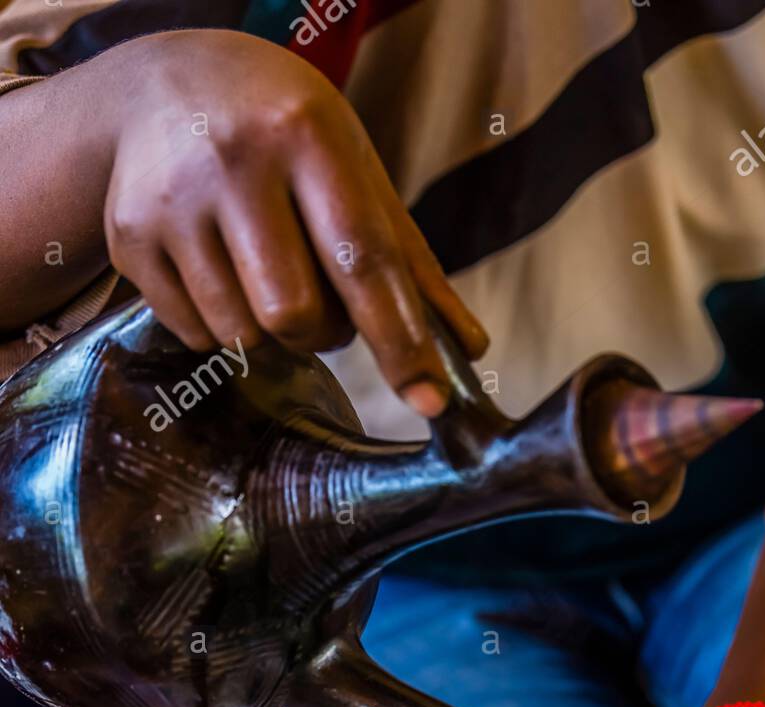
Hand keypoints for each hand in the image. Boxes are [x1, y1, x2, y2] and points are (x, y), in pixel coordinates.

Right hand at [103, 30, 486, 411]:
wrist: (165, 86)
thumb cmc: (284, 137)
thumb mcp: (354, 170)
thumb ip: (411, 263)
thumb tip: (469, 350)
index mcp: (305, 136)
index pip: (361, 260)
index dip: (399, 338)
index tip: (430, 398)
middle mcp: (233, 162)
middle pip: (293, 314)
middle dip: (322, 334)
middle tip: (321, 306)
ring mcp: (173, 201)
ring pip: (242, 335)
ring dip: (270, 334)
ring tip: (267, 278)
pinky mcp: (130, 238)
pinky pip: (195, 335)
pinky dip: (222, 328)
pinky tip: (221, 275)